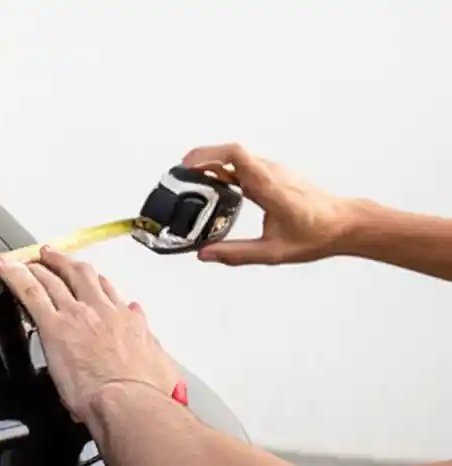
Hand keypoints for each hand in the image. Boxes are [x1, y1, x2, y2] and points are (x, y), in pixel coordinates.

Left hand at [0, 247, 180, 424]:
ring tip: (24, 260)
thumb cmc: (143, 393)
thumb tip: (148, 337)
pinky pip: (30, 292)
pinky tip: (2, 268)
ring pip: (53, 279)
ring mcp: (76, 315)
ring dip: (38, 266)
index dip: (94, 282)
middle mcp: (102, 311)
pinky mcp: (54, 326)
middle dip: (64, 263)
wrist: (128, 401)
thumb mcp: (159, 366)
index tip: (87, 280)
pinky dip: (13, 276)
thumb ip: (150, 347)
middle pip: (80, 275)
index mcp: (126, 322)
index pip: (108, 292)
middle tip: (51, 256)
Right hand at [182, 143, 358, 265]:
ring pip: (239, 157)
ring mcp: (275, 171)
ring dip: (214, 164)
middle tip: (180, 174)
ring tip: (193, 180)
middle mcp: (271, 172)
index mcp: (269, 186)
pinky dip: (226, 170)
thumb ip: (236, 254)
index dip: (208, 155)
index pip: (236, 155)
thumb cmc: (316, 234)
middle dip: (202, 158)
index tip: (187, 165)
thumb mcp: (272, 252)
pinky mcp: (276, 175)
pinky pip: (246, 165)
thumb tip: (204, 254)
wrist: (346, 224)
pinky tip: (217, 186)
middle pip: (231, 152)